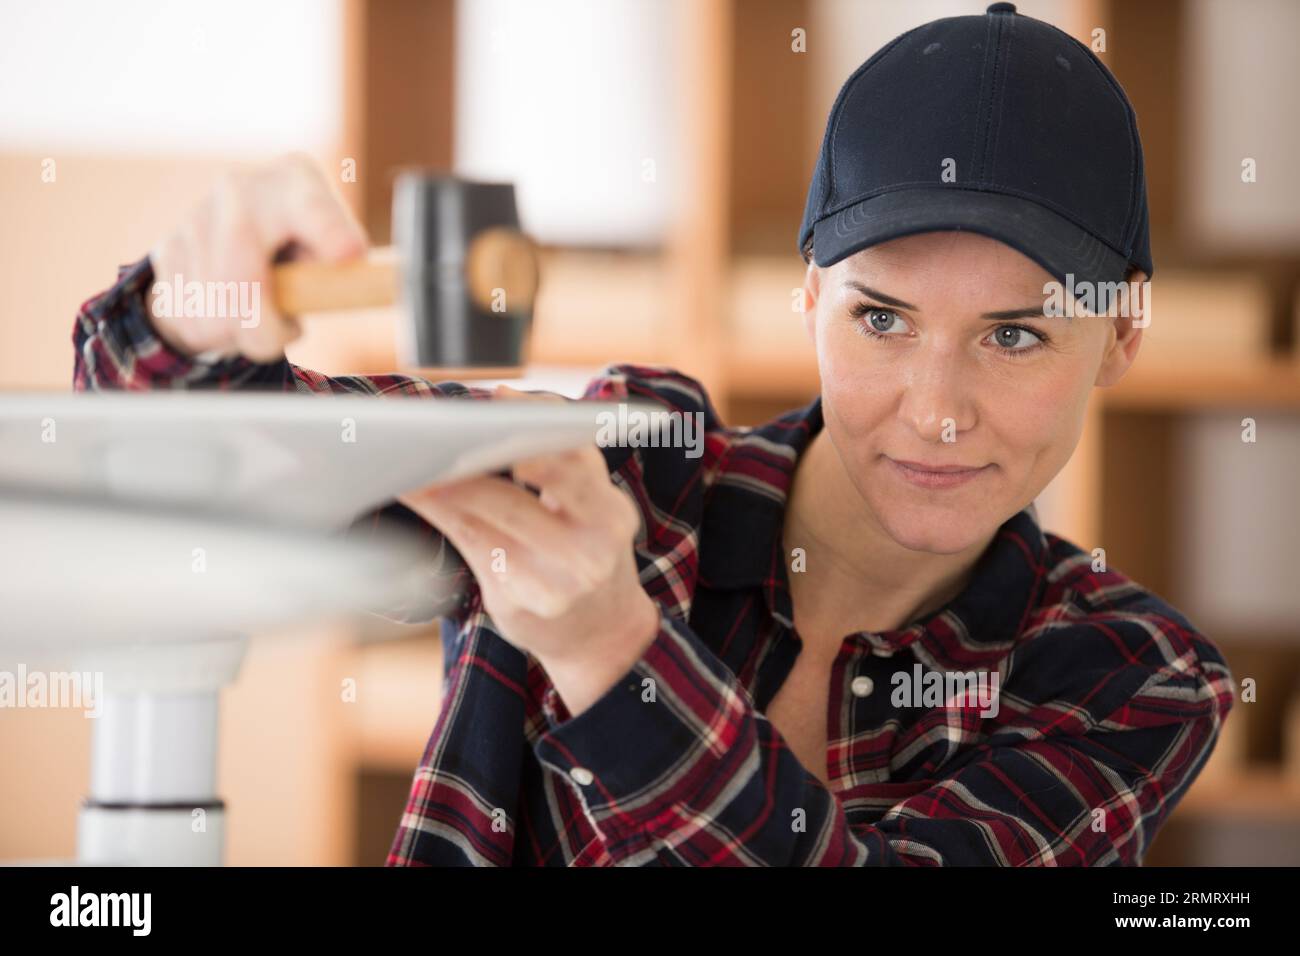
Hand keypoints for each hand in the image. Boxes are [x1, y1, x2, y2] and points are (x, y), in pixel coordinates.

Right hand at [147, 153, 367, 361]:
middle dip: (263, 331)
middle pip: (243, 281)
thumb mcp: (331, 252)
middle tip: (281, 336)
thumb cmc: (302, 247)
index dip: (330, 234)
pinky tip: (224, 309)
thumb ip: (340, 275)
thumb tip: (347, 286)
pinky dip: (210, 331)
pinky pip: (186, 315)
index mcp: (298, 184)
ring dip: (237, 333)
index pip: (315, 211)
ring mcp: (197, 215)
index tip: (349, 254)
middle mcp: (242, 190)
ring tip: (256, 314)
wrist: (236, 226)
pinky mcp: (167, 246)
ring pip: (213, 311)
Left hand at [400, 385, 660, 716]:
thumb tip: (503, 399)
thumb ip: (563, 459)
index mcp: (612, 516)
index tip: (500, 401)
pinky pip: (470, 549)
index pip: (576, 463)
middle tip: (426, 441)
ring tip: (407, 466)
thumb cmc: (586, 548)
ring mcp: (551, 586)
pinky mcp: (517, 606)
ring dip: (440, 492)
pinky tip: (419, 496)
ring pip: (484, 525)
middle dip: (467, 469)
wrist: (601, 631)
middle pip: (515, 501)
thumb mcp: (596, 505)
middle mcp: (588, 554)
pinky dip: (441, 517)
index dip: (537, 429)